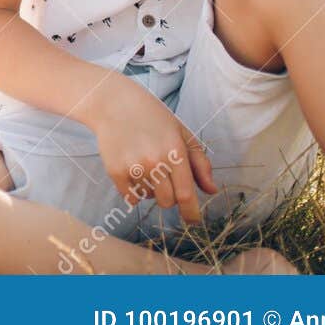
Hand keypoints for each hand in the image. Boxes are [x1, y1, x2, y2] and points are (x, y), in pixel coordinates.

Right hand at [87, 78, 217, 224]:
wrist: (113, 103)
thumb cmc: (152, 117)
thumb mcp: (182, 133)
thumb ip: (200, 163)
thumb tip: (211, 191)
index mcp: (175, 152)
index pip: (186, 195)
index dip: (191, 213)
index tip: (193, 220)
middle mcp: (154, 161)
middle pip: (167, 202)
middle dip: (169, 196)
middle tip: (163, 178)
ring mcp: (133, 166)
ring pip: (148, 198)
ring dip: (150, 190)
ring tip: (144, 166)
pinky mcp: (114, 170)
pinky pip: (129, 196)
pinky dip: (133, 190)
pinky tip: (132, 171)